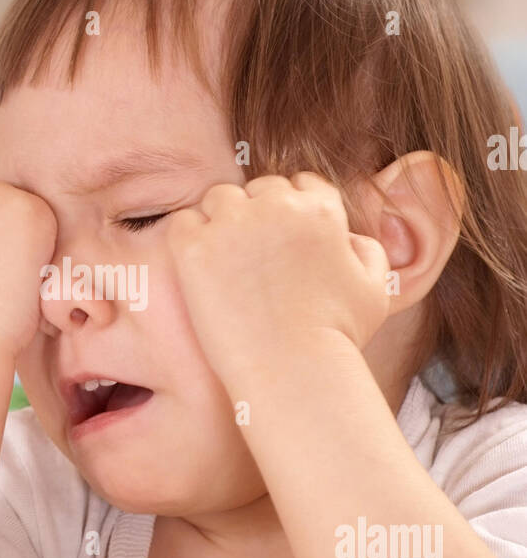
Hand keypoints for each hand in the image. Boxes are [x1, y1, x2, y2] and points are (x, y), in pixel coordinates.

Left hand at [164, 173, 390, 389]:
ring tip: (225, 268)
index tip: (282, 246)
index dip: (291, 213)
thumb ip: (368, 251)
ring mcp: (233, 223)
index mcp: (321, 209)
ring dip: (220, 223)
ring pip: (219, 199)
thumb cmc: (337, 340)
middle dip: (256, 217)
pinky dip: (188, 241)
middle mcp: (278, 205)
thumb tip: (347, 236)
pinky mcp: (195, 247)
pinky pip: (183, 223)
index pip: (301, 185)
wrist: (294, 372)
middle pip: (258, 190)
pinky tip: (201, 273)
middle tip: (252, 262)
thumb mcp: (374, 291)